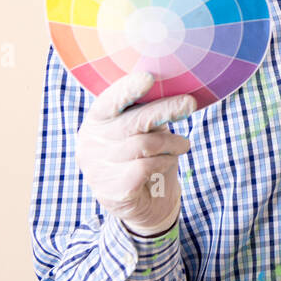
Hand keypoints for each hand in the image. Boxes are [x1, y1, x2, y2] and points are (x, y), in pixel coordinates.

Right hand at [75, 71, 195, 236]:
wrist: (149, 203)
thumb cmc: (147, 156)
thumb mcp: (146, 130)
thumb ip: (150, 114)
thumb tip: (178, 98)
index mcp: (95, 121)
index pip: (109, 102)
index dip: (128, 89)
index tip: (148, 78)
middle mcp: (90, 144)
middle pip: (134, 121)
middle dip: (166, 109)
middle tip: (190, 105)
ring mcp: (97, 169)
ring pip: (146, 144)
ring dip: (172, 143)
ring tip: (182, 145)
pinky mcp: (112, 190)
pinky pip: (147, 167)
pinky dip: (164, 162)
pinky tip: (167, 163)